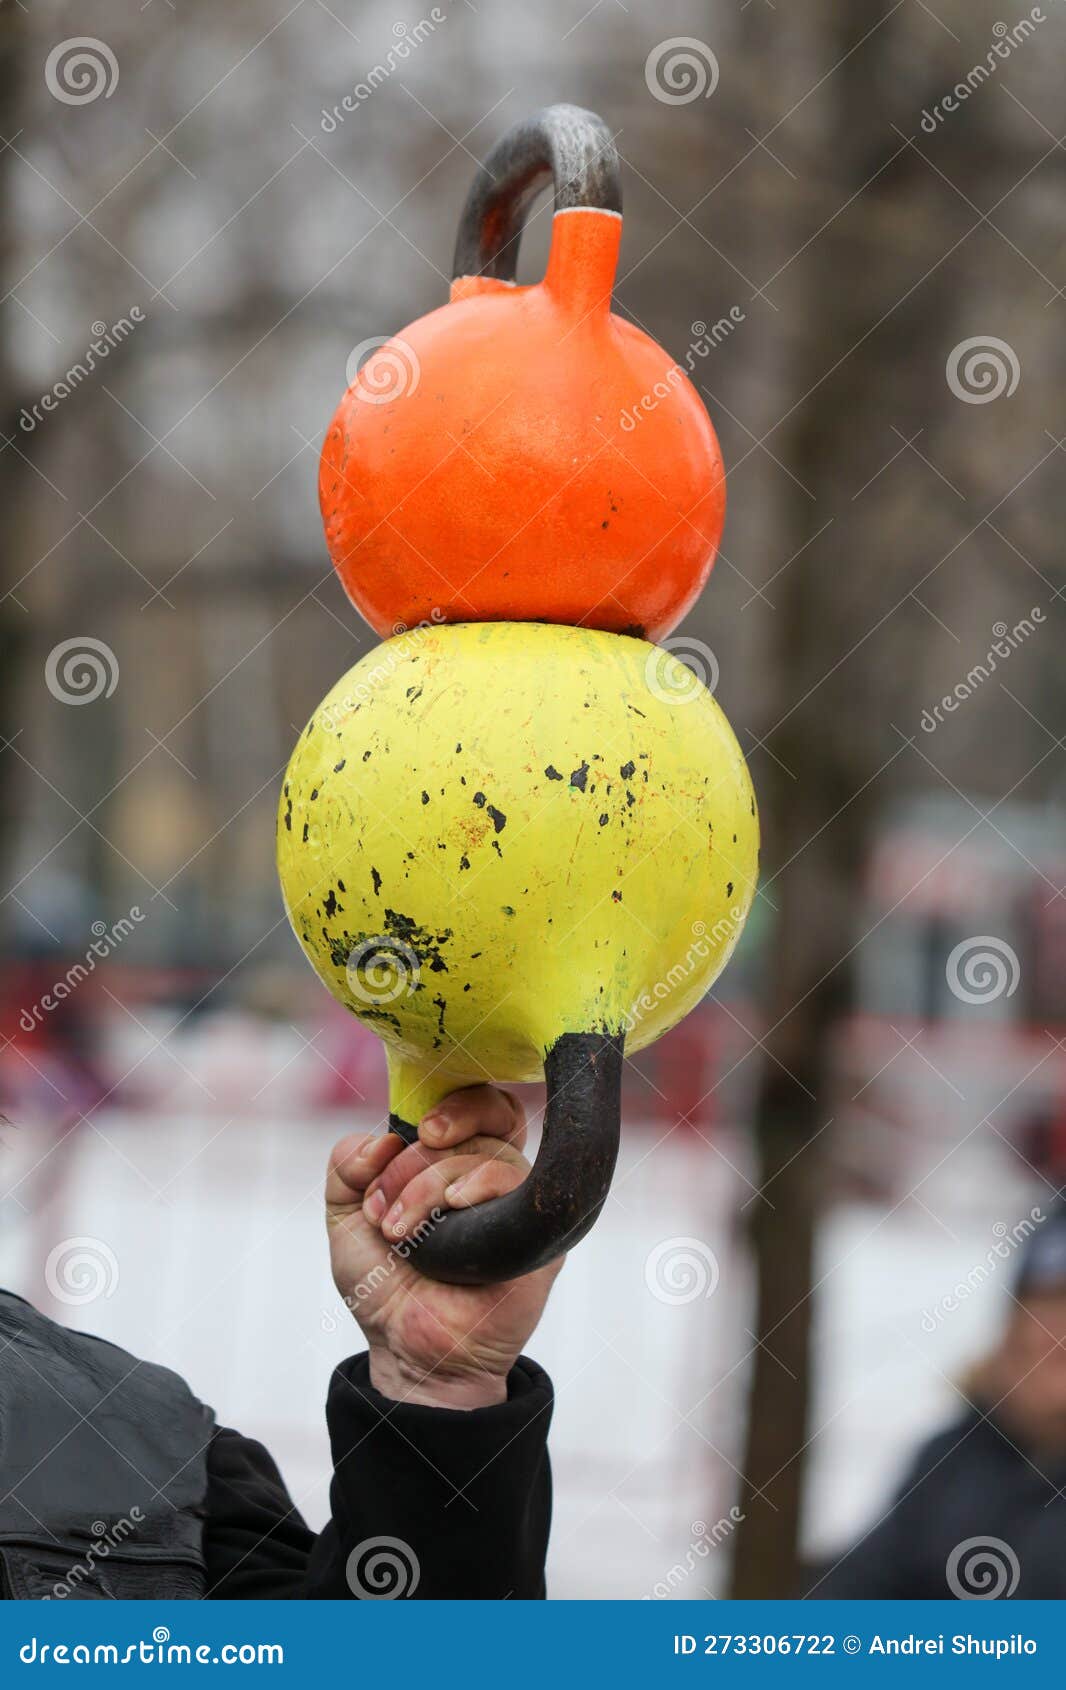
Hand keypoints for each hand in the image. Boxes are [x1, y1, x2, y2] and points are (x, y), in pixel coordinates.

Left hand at [326, 1087, 561, 1409]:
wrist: (406, 1348)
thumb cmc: (385, 1284)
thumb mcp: (347, 1214)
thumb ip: (347, 1164)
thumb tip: (380, 1140)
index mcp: (460, 1161)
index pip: (478, 1105)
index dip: (453, 1107)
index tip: (417, 1131)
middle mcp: (495, 1176)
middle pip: (480, 1123)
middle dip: (421, 1157)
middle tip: (387, 1199)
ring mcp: (518, 1203)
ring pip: (488, 1153)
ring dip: (428, 1185)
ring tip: (398, 1232)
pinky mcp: (537, 1234)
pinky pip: (517, 1183)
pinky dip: (477, 1186)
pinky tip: (450, 1211)